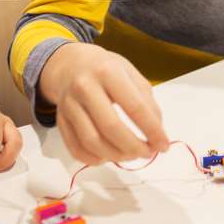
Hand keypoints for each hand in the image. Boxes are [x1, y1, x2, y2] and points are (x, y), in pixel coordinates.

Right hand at [39, 43, 168, 165]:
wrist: (69, 64)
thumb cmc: (106, 69)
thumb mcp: (131, 74)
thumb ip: (147, 101)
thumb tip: (157, 133)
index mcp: (108, 72)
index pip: (135, 107)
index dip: (152, 131)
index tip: (163, 146)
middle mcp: (85, 87)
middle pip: (111, 127)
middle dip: (134, 147)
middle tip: (147, 153)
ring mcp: (68, 105)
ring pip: (92, 142)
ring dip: (116, 156)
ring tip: (131, 155)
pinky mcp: (60, 120)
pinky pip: (76, 148)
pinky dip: (94, 159)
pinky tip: (108, 156)